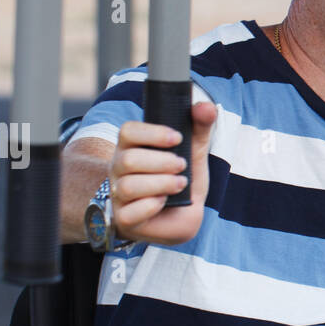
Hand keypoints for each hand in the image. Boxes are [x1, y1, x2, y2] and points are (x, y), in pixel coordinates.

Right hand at [107, 99, 216, 245]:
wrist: (183, 216)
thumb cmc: (182, 180)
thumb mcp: (194, 153)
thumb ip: (199, 128)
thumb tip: (206, 107)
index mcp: (132, 147)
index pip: (128, 131)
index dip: (152, 133)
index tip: (177, 138)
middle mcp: (119, 169)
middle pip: (128, 159)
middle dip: (161, 162)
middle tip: (182, 166)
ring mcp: (119, 194)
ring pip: (128, 186)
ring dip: (161, 184)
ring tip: (180, 184)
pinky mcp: (124, 218)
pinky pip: (130, 212)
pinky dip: (151, 206)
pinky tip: (164, 203)